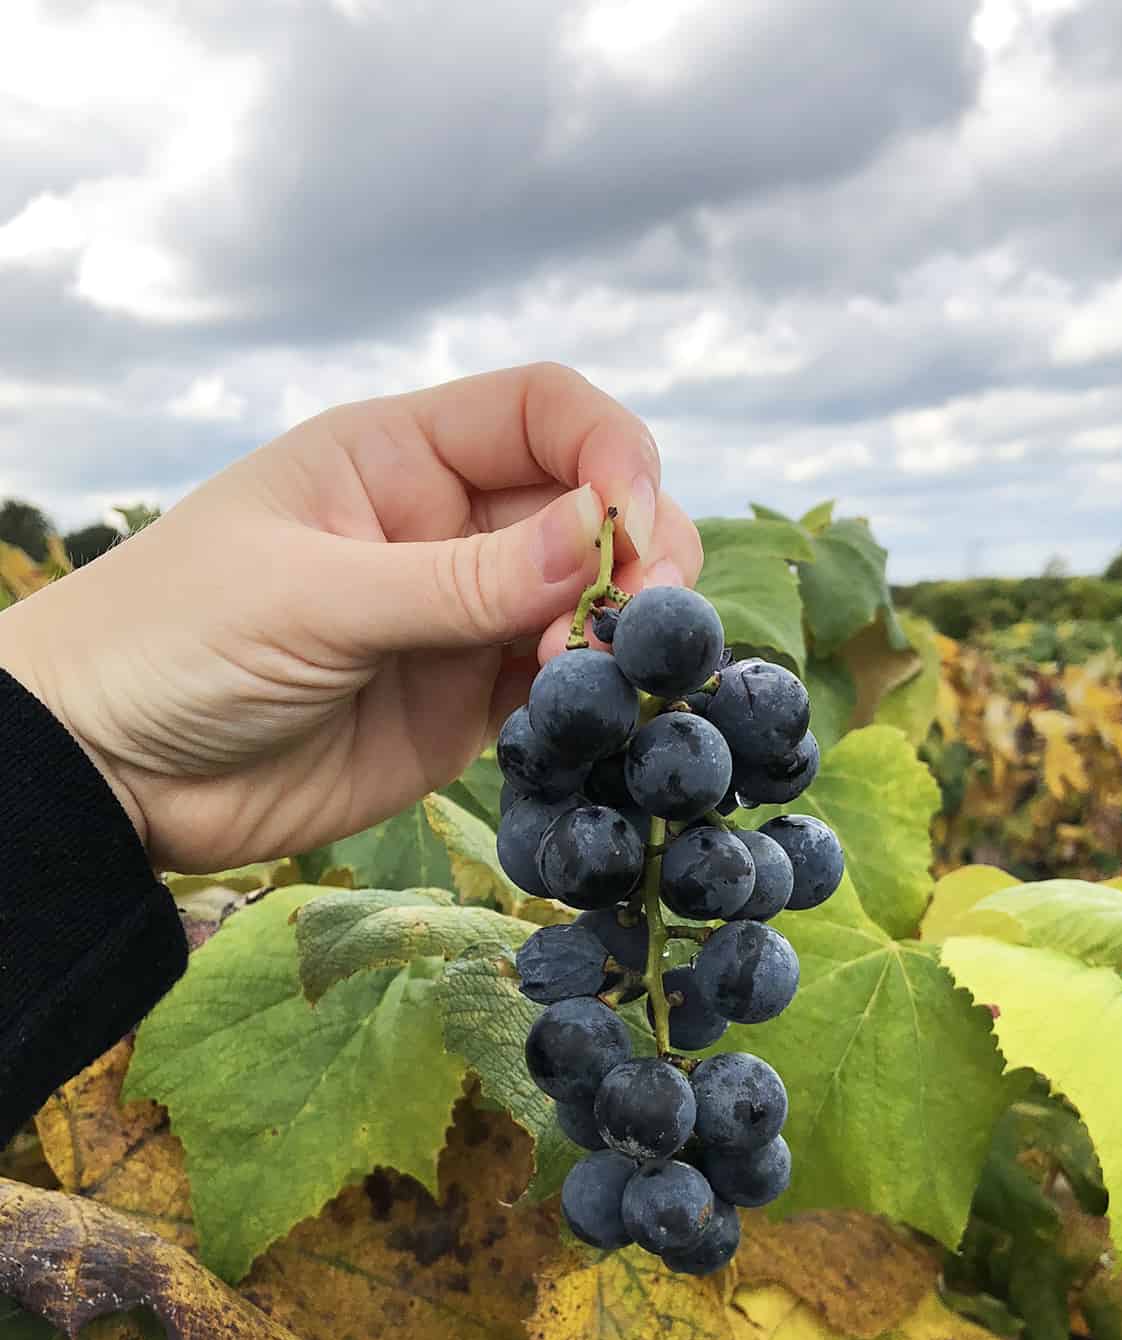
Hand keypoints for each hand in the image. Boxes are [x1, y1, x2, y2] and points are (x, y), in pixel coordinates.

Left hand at [0, 363, 701, 871]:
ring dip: (621, 634)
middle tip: (641, 621)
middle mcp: (443, 527)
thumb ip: (460, 579)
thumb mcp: (313, 597)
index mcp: (398, 455)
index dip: (609, 451)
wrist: (111, 774)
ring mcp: (457, 619)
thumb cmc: (174, 643)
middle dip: (637, 553)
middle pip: (587, 508)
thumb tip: (602, 539)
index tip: (632, 524)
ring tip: (601, 678)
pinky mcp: (462, 706)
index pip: (543, 413)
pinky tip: (587, 722)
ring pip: (586, 604)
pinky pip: (556, 691)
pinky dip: (591, 701)